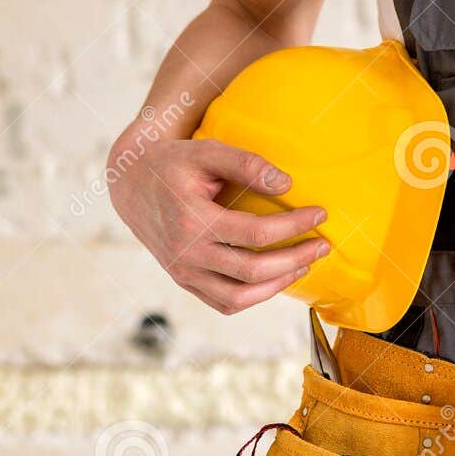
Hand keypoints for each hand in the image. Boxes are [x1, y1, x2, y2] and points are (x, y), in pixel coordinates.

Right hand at [108, 133, 328, 314]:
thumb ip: (247, 164)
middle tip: (323, 245)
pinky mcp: (184, 282)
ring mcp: (183, 273)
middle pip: (253, 271)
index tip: (320, 214)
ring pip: (240, 297)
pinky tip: (276, 278)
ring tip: (303, 265)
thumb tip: (287, 184)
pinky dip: (254, 297)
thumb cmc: (175, 164)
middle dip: (295, 259)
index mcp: (192, 220)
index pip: (255, 233)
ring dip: (278, 285)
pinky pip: (225, 303)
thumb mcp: (207, 152)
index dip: (293, 226)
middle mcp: (186, 253)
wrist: (132, 184)